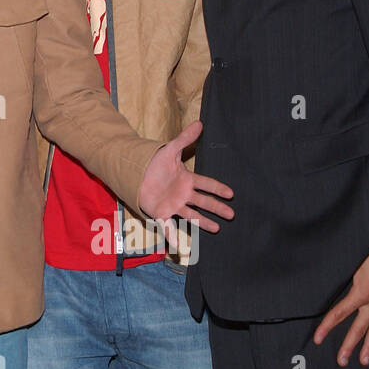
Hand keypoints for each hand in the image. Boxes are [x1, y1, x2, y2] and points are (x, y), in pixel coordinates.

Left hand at [136, 121, 233, 238]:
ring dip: (203, 222)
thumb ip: (185, 138)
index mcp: (187, 179)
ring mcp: (173, 205)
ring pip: (191, 215)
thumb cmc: (155, 163)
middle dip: (217, 208)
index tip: (231, 193)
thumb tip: (200, 123)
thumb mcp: (170, 149)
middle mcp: (183, 194)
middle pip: (203, 202)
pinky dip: (173, 235)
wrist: (136, 172)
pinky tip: (179, 245)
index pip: (206, 184)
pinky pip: (168, 225)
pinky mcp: (161, 213)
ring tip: (217, 228)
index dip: (218, 188)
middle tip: (231, 214)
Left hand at [312, 252, 368, 365]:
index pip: (339, 313)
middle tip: (342, 361)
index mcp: (361, 293)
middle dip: (349, 346)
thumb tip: (328, 279)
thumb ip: (343, 276)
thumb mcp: (353, 262)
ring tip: (365, 360)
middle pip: (359, 329)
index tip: (317, 339)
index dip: (326, 327)